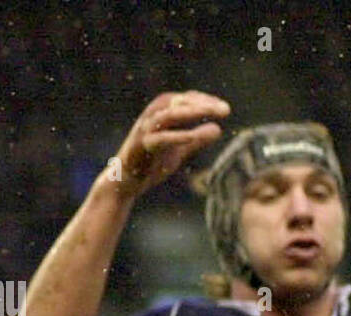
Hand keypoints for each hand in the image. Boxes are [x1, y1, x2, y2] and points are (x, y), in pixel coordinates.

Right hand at [111, 90, 229, 197]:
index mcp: (160, 113)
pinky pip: (162, 138)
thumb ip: (196, 139)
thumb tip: (218, 129)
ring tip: (213, 115)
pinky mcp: (141, 145)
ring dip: (193, 112)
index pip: (185, 99)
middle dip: (203, 104)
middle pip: (179, 102)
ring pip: (169, 114)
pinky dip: (180, 136)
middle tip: (225, 109)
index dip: (205, 100)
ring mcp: (145, 129)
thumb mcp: (178, 149)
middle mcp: (152, 116)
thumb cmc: (151, 163)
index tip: (224, 108)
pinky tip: (196, 136)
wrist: (125, 182)